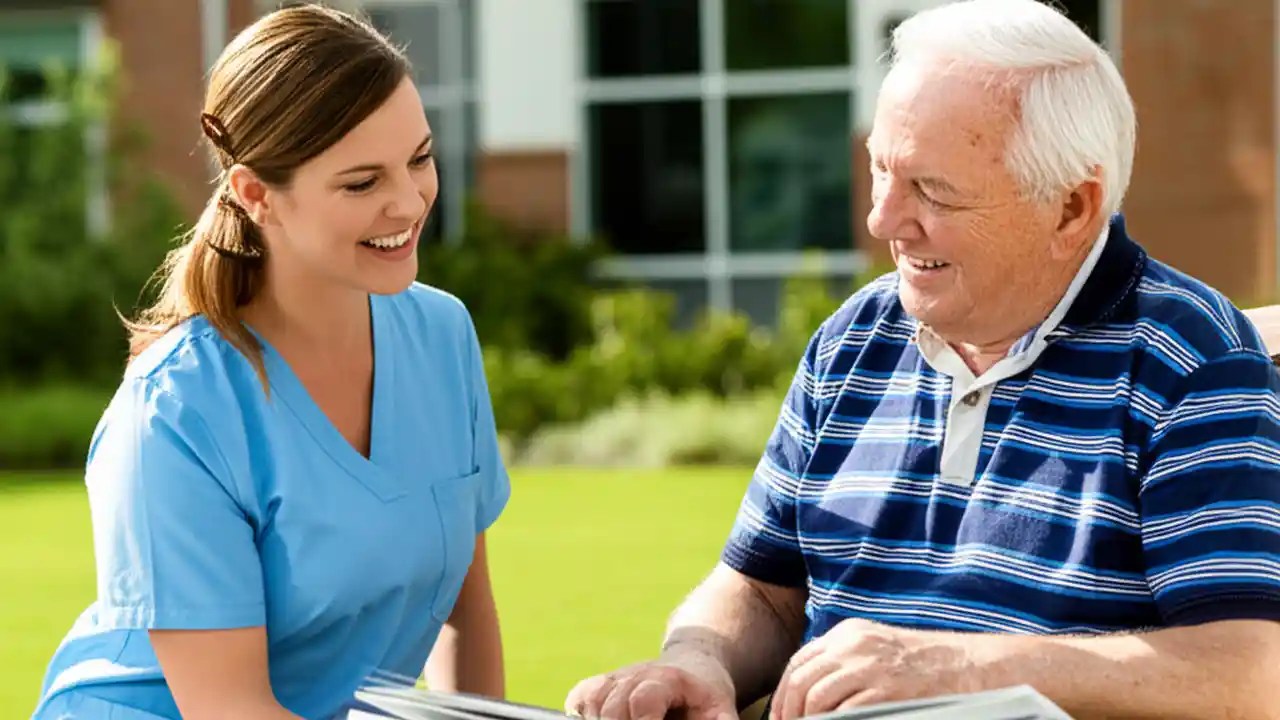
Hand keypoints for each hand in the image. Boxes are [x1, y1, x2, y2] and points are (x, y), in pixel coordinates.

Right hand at [565, 657, 737, 719]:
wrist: (690, 669)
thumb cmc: (704, 698)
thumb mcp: (720, 711)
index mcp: (666, 679)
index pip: (643, 699)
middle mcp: (634, 674)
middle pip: (613, 708)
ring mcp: (611, 679)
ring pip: (592, 706)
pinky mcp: (595, 687)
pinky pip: (578, 703)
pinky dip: (584, 717)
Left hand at [770, 618, 976, 718]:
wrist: (964, 666)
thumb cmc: (920, 662)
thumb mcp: (874, 647)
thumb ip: (843, 660)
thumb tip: (809, 690)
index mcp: (847, 634)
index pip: (798, 663)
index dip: (783, 694)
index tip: (781, 716)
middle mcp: (852, 646)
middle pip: (800, 681)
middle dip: (788, 712)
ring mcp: (869, 667)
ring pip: (816, 697)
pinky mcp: (885, 690)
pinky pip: (843, 713)